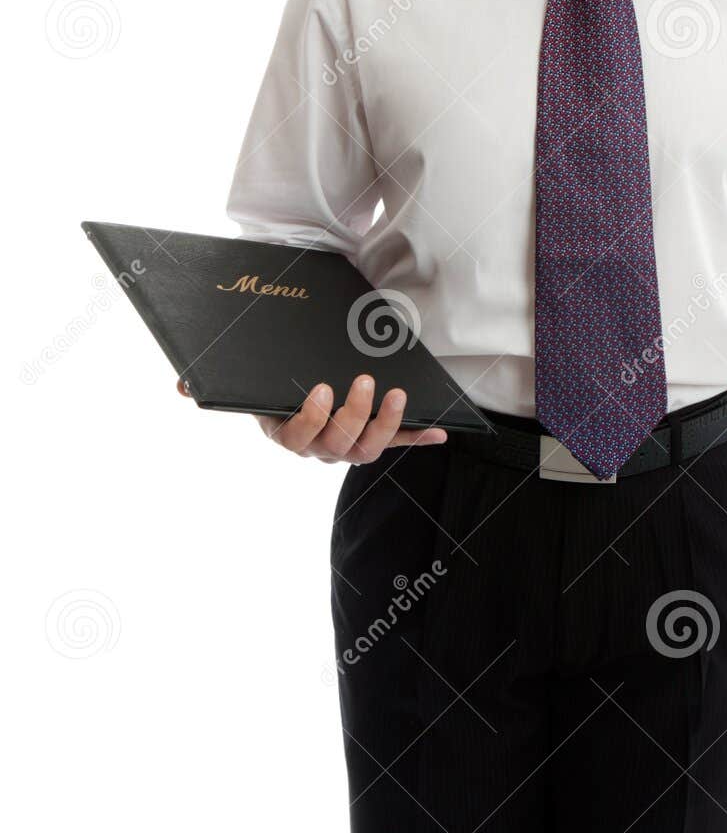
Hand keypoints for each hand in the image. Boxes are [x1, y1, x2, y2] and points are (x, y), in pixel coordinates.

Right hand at [175, 374, 448, 463]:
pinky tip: (441, 431)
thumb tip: (180, 384)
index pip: (298, 438)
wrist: (290, 384)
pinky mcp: (373, 437)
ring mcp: (347, 446)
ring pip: (367, 450)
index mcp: (286, 433)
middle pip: (338, 446)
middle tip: (364, 382)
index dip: (312, 418)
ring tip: (397, 393)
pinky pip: (396, 443)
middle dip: (354, 415)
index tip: (322, 388)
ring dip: (387, 424)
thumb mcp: (244, 382)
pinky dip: (418, 438)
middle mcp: (317, 448)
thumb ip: (214, 382)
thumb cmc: (268, 384)